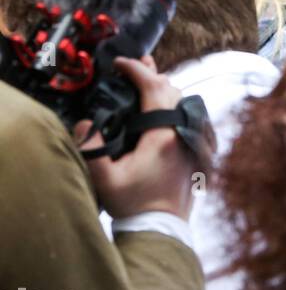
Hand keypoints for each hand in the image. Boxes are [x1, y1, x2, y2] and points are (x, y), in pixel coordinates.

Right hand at [77, 56, 196, 220]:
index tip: (120, 63)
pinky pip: (187, 116)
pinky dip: (173, 104)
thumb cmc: (134, 203)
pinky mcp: (195, 149)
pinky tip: (161, 105)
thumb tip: (86, 122)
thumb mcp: (105, 179)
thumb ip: (92, 149)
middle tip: (132, 65)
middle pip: (171, 90)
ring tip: (146, 79)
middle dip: (151, 74)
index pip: (154, 89)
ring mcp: (192, 141)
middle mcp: (183, 133)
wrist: (162, 226)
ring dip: (163, 88)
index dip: (137, 70)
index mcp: (163, 135)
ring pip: (182, 102)